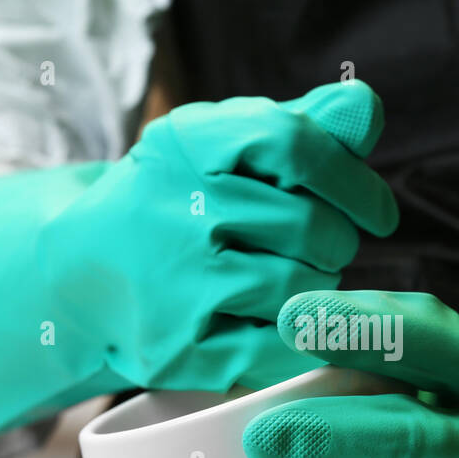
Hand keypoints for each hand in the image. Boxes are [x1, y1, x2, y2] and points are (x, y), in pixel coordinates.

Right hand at [0, 82, 396, 457]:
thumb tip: (366, 107)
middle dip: (333, 242)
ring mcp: (171, 285)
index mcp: (184, 143)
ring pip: (300, 287)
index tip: (379, 215)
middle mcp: (171, 209)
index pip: (294, 144)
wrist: (79, 276)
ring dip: (315, 289)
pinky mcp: (176, 350)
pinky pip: (279, 347)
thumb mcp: (222, 149)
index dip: (353, 181)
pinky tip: (280, 325)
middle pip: (310, 225)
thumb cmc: (176, 204)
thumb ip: (302, 126)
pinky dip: (295, 338)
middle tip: (317, 252)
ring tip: (288, 282)